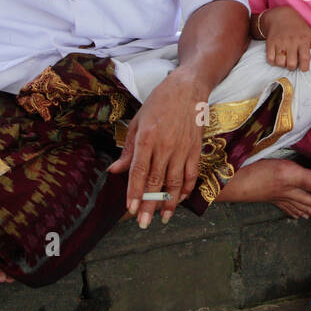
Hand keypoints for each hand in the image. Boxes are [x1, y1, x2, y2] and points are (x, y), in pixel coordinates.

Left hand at [107, 67, 206, 227]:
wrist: (188, 87)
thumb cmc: (159, 102)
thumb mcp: (137, 122)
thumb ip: (128, 150)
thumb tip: (115, 170)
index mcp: (147, 139)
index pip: (138, 172)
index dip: (134, 193)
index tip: (130, 209)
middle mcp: (165, 146)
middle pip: (156, 182)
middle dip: (149, 205)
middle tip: (143, 223)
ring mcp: (182, 149)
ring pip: (175, 182)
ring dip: (169, 202)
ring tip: (163, 218)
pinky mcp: (195, 149)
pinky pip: (191, 174)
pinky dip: (187, 189)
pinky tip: (181, 199)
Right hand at [261, 7, 310, 71]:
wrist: (282, 16)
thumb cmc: (299, 28)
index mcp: (303, 40)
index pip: (305, 58)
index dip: (305, 67)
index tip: (304, 69)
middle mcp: (291, 41)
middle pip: (291, 63)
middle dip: (292, 67)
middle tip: (293, 64)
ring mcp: (280, 42)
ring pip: (280, 62)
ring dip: (282, 65)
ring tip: (285, 60)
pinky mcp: (270, 42)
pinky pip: (270, 58)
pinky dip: (273, 62)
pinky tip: (277, 58)